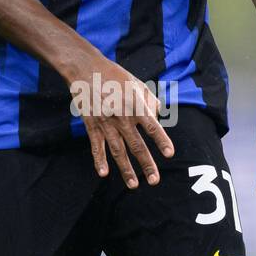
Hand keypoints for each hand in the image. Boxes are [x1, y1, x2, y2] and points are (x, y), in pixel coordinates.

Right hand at [66, 52, 174, 187]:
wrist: (86, 69)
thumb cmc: (115, 76)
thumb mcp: (137, 83)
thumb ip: (150, 101)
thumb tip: (158, 117)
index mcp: (136, 106)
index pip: (152, 127)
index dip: (161, 141)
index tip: (169, 154)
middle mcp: (123, 117)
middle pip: (137, 145)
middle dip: (146, 164)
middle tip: (155, 180)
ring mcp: (106, 123)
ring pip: (117, 151)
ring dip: (126, 169)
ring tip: (134, 186)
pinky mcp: (92, 125)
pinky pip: (96, 146)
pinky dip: (99, 160)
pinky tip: (103, 173)